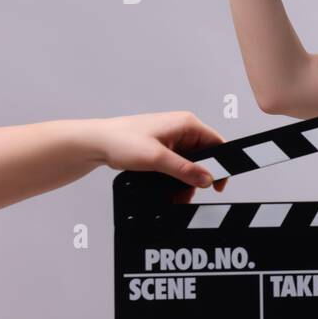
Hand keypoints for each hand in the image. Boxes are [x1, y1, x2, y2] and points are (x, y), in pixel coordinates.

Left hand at [89, 111, 228, 196]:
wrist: (96, 143)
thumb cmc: (120, 140)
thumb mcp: (156, 158)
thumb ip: (185, 169)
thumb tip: (207, 178)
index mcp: (186, 124)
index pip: (217, 143)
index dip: (221, 164)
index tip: (218, 184)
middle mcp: (182, 129)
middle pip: (205, 157)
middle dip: (199, 177)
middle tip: (190, 193)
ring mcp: (172, 139)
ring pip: (191, 163)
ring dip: (186, 180)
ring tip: (176, 195)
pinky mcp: (163, 148)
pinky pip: (178, 165)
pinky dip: (176, 178)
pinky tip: (169, 187)